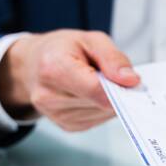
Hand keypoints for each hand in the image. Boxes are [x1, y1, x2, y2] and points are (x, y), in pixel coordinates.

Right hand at [0, 30, 139, 131]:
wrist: (33, 65)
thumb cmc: (62, 49)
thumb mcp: (91, 39)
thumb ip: (113, 58)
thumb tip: (131, 81)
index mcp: (53, 68)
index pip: (96, 89)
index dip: (119, 87)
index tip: (132, 81)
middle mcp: (50, 96)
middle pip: (102, 103)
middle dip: (116, 91)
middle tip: (114, 76)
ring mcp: (57, 115)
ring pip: (104, 113)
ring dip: (110, 100)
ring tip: (97, 82)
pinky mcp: (67, 126)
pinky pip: (99, 119)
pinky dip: (103, 107)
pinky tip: (93, 94)